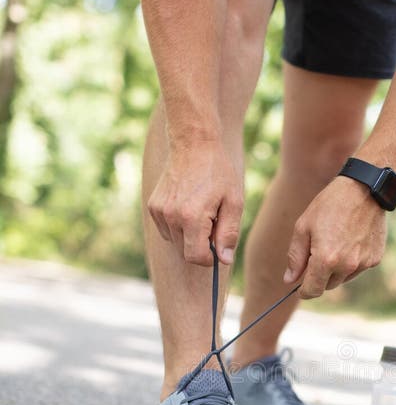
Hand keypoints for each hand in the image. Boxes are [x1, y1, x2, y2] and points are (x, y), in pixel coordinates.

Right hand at [147, 138, 242, 265]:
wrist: (193, 144)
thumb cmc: (218, 173)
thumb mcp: (233, 202)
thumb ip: (228, 234)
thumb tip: (225, 260)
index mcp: (191, 217)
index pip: (195, 258)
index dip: (209, 259)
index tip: (217, 250)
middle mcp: (171, 216)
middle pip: (185, 252)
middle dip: (200, 245)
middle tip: (213, 222)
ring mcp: (159, 211)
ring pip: (175, 242)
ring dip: (189, 236)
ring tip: (201, 211)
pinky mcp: (153, 207)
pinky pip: (167, 230)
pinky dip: (178, 226)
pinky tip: (188, 207)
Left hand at [284, 177, 387, 298]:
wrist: (364, 189)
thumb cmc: (329, 205)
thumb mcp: (304, 227)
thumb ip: (295, 257)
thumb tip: (289, 280)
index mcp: (326, 260)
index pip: (313, 291)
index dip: (304, 291)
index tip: (300, 287)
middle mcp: (346, 266)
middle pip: (328, 286)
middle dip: (320, 276)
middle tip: (318, 252)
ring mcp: (363, 263)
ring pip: (343, 278)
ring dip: (336, 269)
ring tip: (336, 242)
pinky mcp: (375, 258)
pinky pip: (358, 268)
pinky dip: (352, 261)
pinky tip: (351, 240)